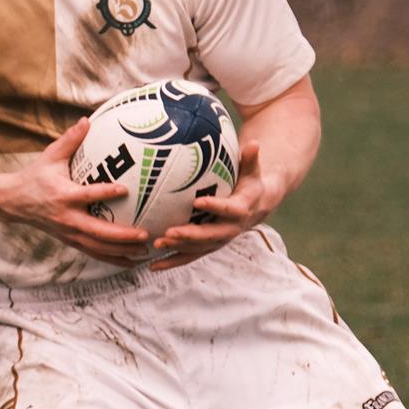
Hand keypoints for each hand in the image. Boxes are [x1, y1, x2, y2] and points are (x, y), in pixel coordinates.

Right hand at [0, 118, 153, 267]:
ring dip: (121, 251)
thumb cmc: (35, 177)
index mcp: (63, 195)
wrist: (13, 202)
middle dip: (121, 236)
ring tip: (144, 251)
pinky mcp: (70, 240)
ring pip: (97, 247)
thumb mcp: (50, 156)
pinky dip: (113, 259)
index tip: (124, 189)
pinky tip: (131, 262)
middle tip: (144, 234)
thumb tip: (87, 120)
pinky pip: (94, 253)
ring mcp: (68, 233)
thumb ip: (70, 140)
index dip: (105, 193)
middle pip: (97, 232)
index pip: (86, 195)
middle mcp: (67, 218)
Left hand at [149, 139, 280, 269]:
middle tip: (170, 232)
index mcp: (242, 210)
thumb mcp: (252, 169)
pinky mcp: (208, 247)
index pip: (230, 210)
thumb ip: (250, 158)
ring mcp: (219, 241)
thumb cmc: (249, 181)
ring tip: (157, 245)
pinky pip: (189, 256)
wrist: (256, 205)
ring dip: (178, 248)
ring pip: (198, 248)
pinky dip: (172, 261)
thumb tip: (253, 143)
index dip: (216, 207)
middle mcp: (231, 229)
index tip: (198, 202)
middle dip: (191, 236)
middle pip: (211, 236)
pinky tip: (152, 265)